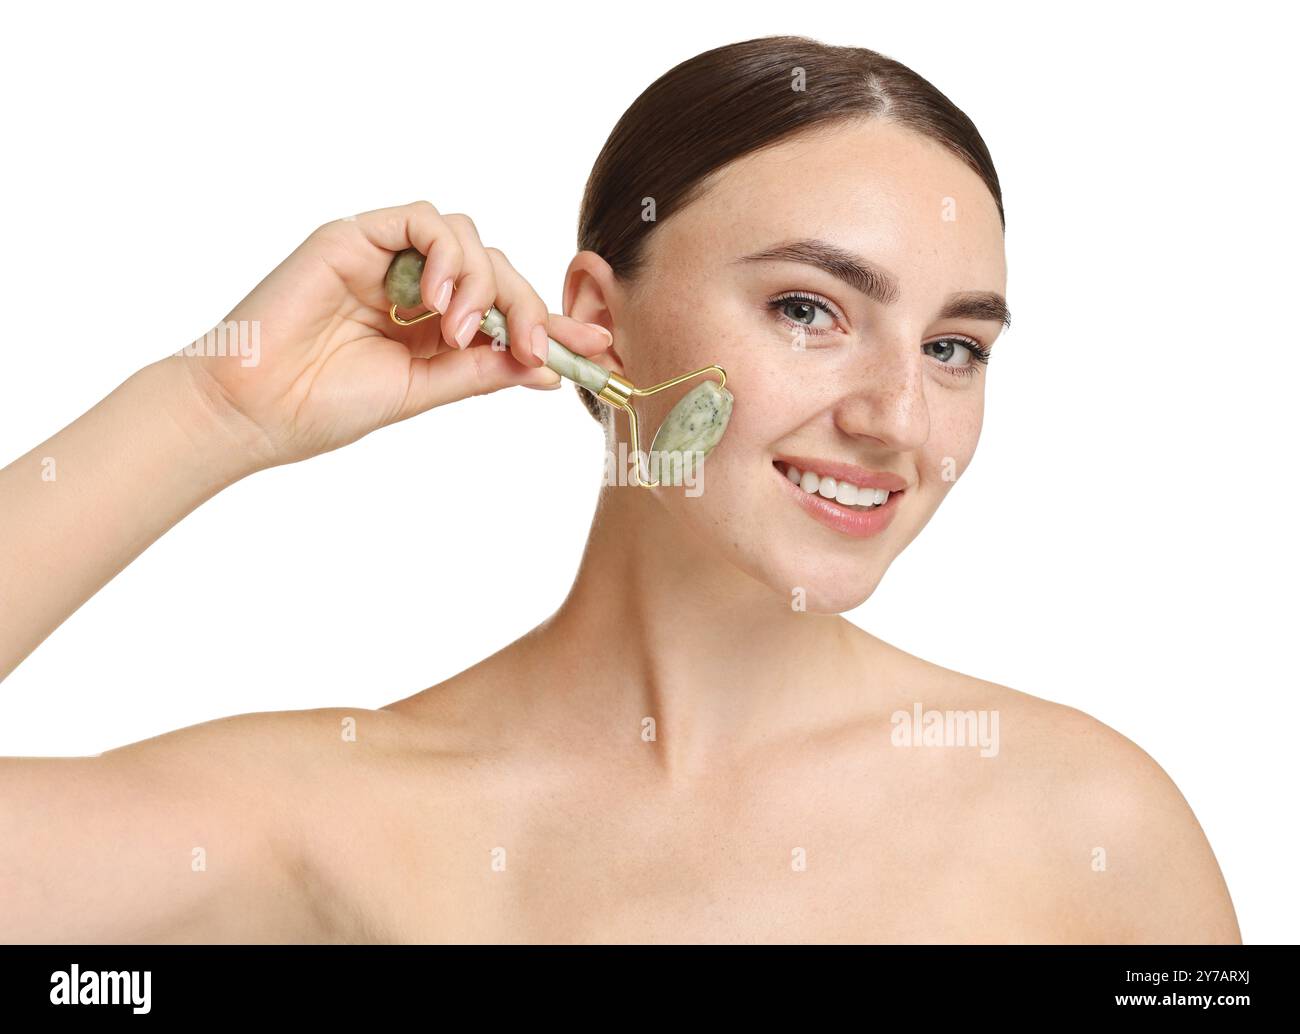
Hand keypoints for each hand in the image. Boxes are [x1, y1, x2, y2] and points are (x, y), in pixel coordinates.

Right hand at [177, 200, 614, 470]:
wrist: (253, 409)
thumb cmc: (324, 407)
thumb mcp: (422, 391)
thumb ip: (481, 372)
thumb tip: (547, 370)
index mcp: (432, 327)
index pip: (506, 309)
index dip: (554, 322)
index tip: (598, 346)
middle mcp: (415, 287)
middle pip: (496, 269)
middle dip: (528, 306)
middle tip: (534, 349)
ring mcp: (386, 259)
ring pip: (467, 239)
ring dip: (481, 284)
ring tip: (458, 333)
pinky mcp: (355, 235)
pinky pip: (422, 220)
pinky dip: (444, 255)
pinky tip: (436, 303)